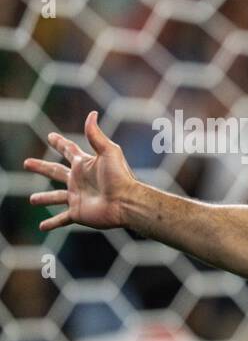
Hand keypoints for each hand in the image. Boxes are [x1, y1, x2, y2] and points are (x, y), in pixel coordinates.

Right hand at [23, 111, 138, 231]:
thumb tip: (92, 114)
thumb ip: (96, 135)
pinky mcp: (78, 213)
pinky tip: (42, 227)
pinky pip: (61, 219)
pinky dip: (52, 223)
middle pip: (55, 171)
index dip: (59, 143)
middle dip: (41, 167)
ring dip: (44, 198)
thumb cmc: (120, 177)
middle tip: (27, 163)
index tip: (50, 136)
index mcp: (84, 165)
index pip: (69, 150)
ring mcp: (78, 197)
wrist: (127, 202)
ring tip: (32, 200)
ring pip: (56, 197)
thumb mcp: (108, 152)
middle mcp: (79, 180)